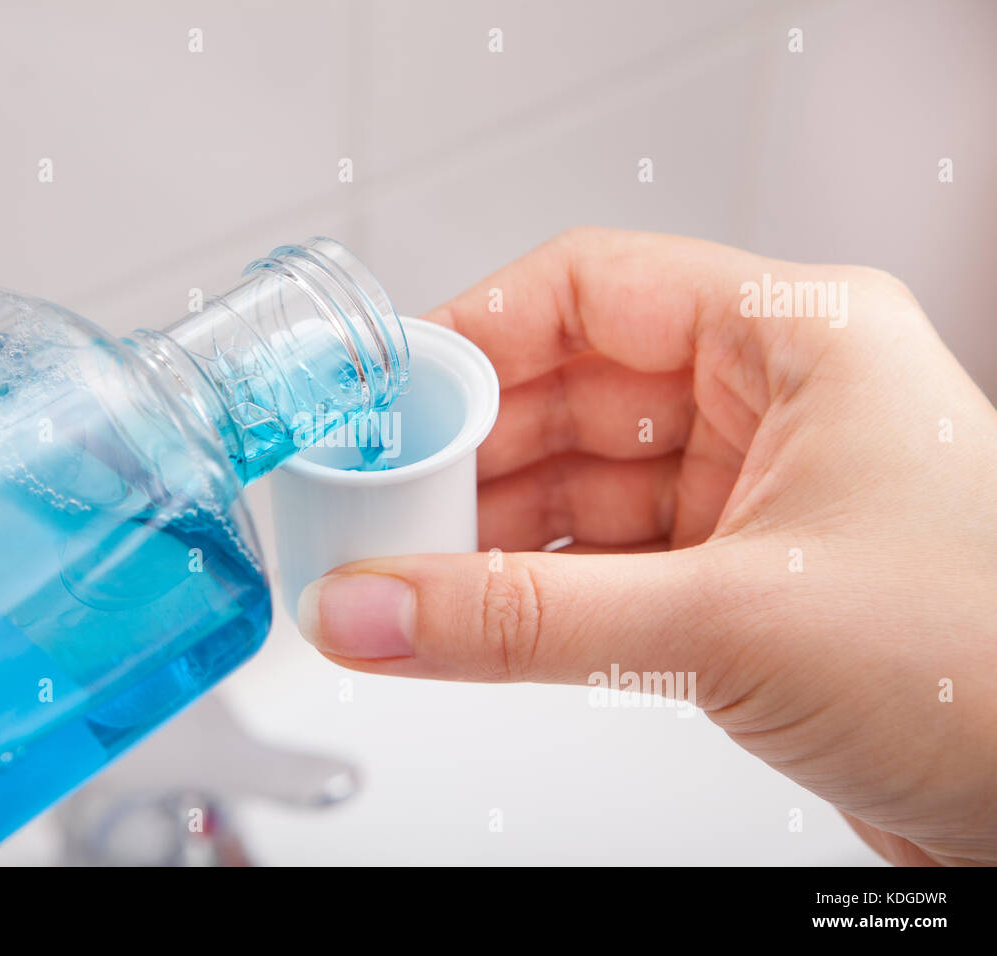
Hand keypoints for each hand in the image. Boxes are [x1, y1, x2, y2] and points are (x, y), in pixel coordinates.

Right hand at [295, 228, 996, 865]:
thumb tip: (377, 607)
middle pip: (569, 393)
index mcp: (794, 338)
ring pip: (579, 487)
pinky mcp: (741, 583)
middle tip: (371, 505)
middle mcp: (772, 405)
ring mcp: (752, 496)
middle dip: (465, 453)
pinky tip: (471, 616)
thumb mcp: (732, 620)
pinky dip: (534, 591)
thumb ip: (525, 621)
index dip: (471, 334)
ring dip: (488, 532)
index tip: (382, 396)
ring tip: (400, 572)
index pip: (587, 287)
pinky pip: (605, 564)